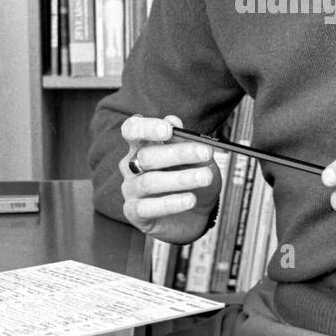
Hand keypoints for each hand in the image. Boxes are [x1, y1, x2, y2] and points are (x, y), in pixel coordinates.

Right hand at [119, 114, 222, 244]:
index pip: (132, 129)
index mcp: (142, 145)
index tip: (168, 129)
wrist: (196, 215)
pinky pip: (146, 207)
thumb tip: (173, 120)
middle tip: (205, 152)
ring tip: (205, 178)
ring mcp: (130, 189)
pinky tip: (189, 200)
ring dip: (180, 179)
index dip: (146, 128)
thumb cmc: (194, 181)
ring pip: (149, 182)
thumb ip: (185, 140)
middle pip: (146, 155)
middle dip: (178, 153)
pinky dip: (170, 203)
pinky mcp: (133, 212)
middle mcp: (131, 165)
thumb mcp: (198, 159)